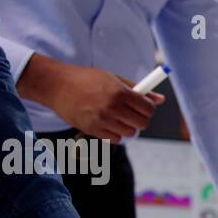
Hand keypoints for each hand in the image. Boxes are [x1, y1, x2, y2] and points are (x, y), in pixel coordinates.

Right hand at [18, 54, 163, 141]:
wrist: (57, 85)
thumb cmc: (87, 79)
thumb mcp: (113, 78)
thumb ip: (137, 90)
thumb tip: (160, 99)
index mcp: (119, 92)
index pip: (148, 108)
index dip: (149, 109)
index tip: (144, 107)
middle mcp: (112, 107)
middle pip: (142, 123)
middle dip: (141, 119)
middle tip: (133, 114)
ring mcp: (102, 120)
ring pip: (130, 133)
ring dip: (128, 127)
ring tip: (118, 117)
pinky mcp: (92, 130)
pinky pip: (115, 139)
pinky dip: (115, 133)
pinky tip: (108, 123)